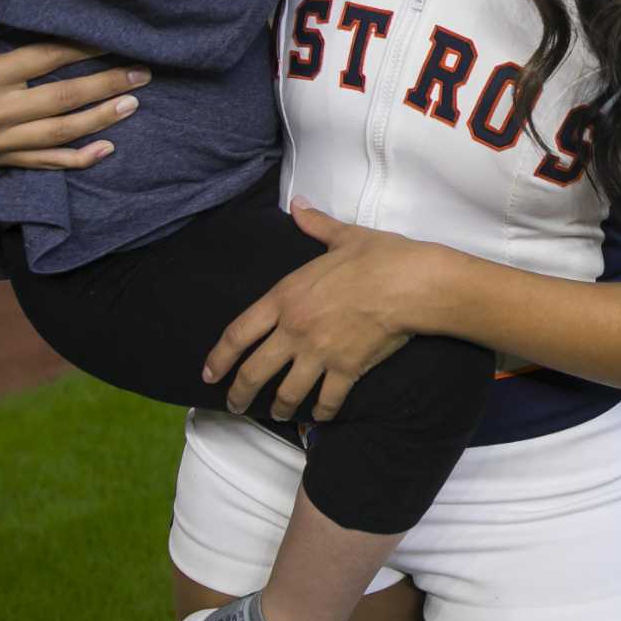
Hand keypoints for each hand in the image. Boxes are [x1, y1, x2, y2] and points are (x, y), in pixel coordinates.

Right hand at [0, 43, 147, 168]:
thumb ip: (17, 38)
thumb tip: (72, 25)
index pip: (47, 57)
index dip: (86, 47)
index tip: (116, 39)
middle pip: (62, 97)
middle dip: (106, 84)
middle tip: (141, 74)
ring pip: (59, 133)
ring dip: (101, 119)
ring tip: (132, 104)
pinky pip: (44, 163)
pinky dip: (78, 159)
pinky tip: (108, 148)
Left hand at [202, 199, 429, 420]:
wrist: (411, 282)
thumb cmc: (378, 256)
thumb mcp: (342, 236)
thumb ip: (315, 224)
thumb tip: (298, 204)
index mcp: (286, 296)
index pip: (238, 332)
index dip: (218, 357)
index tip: (209, 373)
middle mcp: (295, 330)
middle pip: (254, 372)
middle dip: (239, 394)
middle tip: (235, 406)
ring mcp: (319, 353)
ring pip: (287, 392)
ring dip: (278, 408)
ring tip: (276, 413)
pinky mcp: (347, 370)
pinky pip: (326, 400)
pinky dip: (319, 412)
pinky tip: (317, 416)